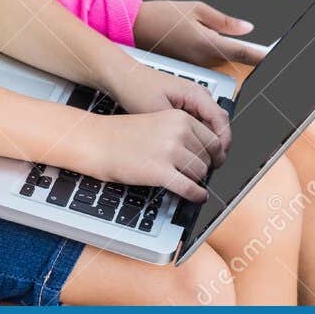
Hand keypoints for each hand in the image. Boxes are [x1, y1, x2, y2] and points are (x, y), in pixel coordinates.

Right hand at [85, 110, 224, 200]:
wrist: (99, 142)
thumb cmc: (124, 135)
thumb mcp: (159, 122)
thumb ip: (182, 132)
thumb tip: (204, 153)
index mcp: (180, 117)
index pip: (212, 138)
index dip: (215, 154)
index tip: (215, 161)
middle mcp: (178, 132)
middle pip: (208, 157)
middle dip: (206, 168)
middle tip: (202, 174)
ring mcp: (170, 152)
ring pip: (200, 173)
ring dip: (198, 181)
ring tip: (192, 183)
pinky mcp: (161, 171)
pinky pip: (189, 188)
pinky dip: (196, 195)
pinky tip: (197, 196)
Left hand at [106, 60, 230, 164]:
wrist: (123, 77)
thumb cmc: (137, 88)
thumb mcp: (158, 114)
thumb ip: (178, 132)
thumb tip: (192, 154)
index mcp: (196, 94)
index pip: (221, 119)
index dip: (223, 142)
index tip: (219, 159)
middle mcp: (198, 95)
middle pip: (218, 123)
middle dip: (217, 146)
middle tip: (212, 167)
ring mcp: (192, 100)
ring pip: (209, 125)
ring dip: (207, 144)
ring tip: (201, 162)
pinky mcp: (184, 106)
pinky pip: (199, 124)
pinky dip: (198, 139)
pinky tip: (190, 152)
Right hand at [132, 0, 267, 67]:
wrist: (136, 27)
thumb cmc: (163, 14)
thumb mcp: (197, 8)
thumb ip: (224, 21)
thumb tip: (246, 28)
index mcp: (207, 43)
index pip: (242, 53)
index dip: (261, 56)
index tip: (275, 58)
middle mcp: (203, 59)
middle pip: (235, 58)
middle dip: (250, 54)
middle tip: (268, 48)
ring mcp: (196, 65)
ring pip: (223, 60)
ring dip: (234, 53)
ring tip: (243, 45)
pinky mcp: (190, 65)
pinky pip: (211, 60)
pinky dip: (220, 53)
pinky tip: (217, 42)